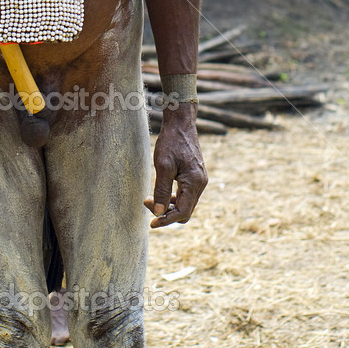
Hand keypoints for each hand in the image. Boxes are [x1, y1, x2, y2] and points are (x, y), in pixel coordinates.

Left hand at [144, 103, 206, 227]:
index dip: (166, 220)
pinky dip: (173, 197)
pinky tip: (160, 191)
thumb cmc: (171, 142)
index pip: (182, 212)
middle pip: (185, 211)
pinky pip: (185, 195)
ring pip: (185, 204)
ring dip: (168, 205)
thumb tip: (158, 212)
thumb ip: (161, 190)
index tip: (151, 224)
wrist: (181, 123)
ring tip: (150, 197)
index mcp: (194, 183)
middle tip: (148, 202)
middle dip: (166, 212)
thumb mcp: (163, 166)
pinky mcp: (195, 176)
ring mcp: (200, 180)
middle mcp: (201, 184)